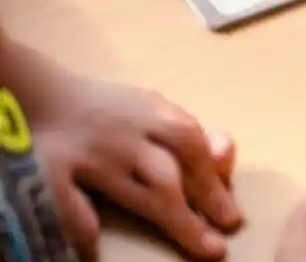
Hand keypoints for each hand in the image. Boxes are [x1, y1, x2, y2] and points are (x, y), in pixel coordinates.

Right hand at [0, 40, 239, 260]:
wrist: (40, 93)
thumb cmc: (112, 111)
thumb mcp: (154, 110)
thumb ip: (188, 135)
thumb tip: (226, 156)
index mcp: (153, 116)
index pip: (192, 147)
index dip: (214, 183)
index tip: (231, 220)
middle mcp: (124, 136)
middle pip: (168, 174)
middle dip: (198, 208)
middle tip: (217, 246)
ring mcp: (88, 155)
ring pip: (133, 191)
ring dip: (168, 219)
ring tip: (196, 246)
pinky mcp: (49, 171)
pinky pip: (69, 205)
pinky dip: (83, 232)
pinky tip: (97, 256)